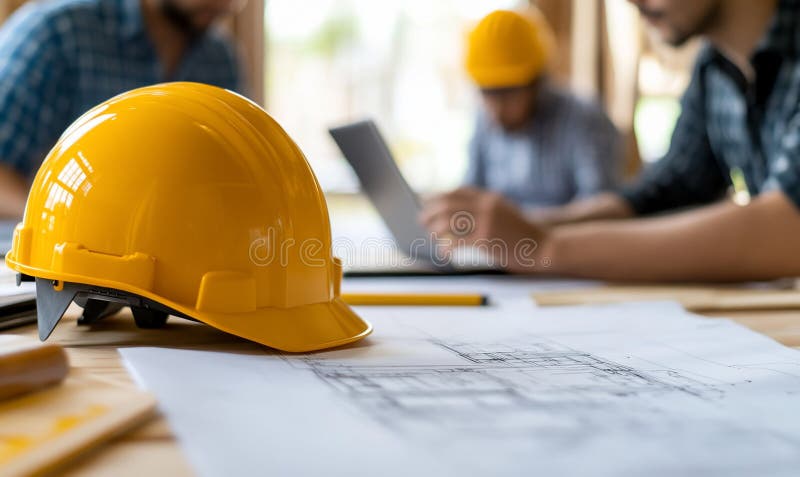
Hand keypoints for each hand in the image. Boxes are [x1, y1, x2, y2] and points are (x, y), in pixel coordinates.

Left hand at [419, 187, 549, 272]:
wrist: (543, 246)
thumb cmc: (523, 234)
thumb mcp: (505, 212)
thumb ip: (485, 209)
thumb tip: (458, 214)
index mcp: (490, 198)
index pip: (458, 191)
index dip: (439, 196)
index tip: (428, 203)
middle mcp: (486, 206)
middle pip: (448, 203)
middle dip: (430, 211)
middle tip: (422, 219)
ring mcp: (486, 222)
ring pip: (448, 220)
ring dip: (434, 227)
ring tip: (430, 234)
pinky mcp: (486, 239)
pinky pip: (457, 241)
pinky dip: (446, 246)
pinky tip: (444, 251)